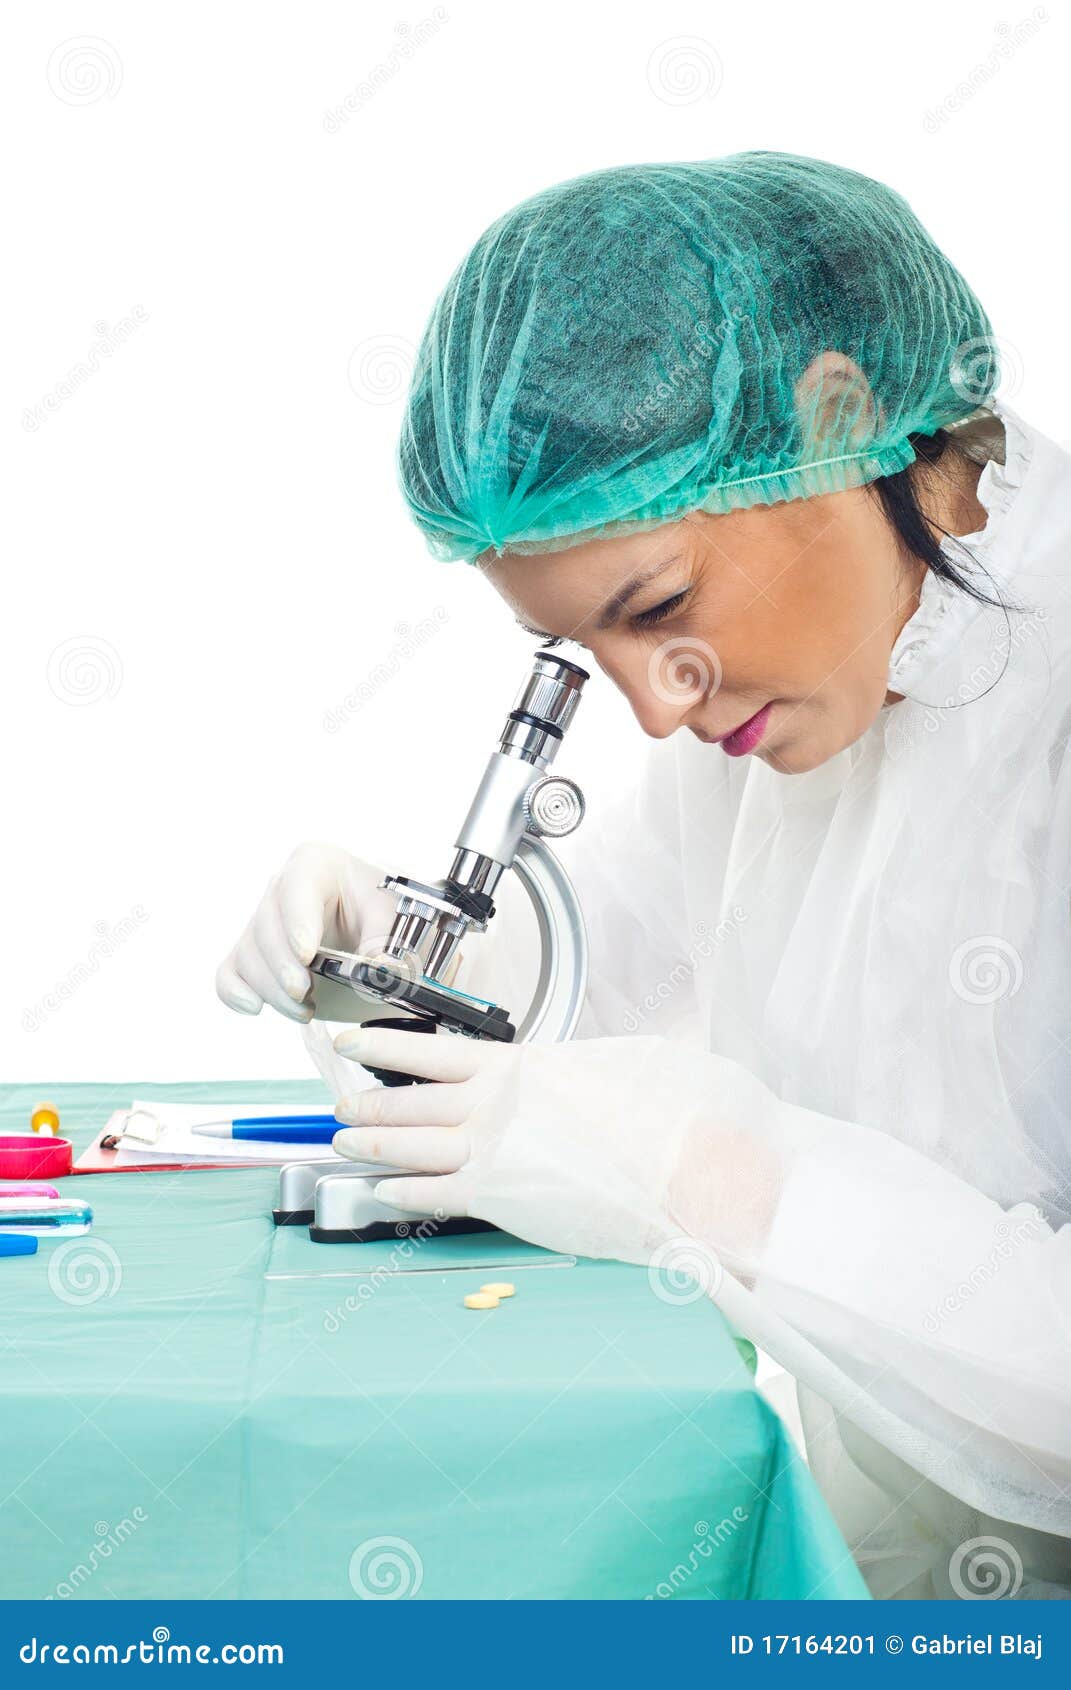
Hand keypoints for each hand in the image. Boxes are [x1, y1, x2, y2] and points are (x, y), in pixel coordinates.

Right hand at [215, 843, 398, 1021]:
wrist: (383, 943)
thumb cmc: (388, 919)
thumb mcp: (398, 921)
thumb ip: (387, 942)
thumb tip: (378, 969)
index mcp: (319, 865)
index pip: (298, 884)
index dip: (298, 920)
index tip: (307, 953)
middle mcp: (283, 888)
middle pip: (266, 925)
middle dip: (282, 964)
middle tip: (303, 991)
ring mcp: (264, 924)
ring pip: (248, 955)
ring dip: (272, 989)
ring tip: (306, 1009)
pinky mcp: (255, 958)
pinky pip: (229, 973)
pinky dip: (235, 992)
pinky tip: (255, 1007)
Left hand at [330, 1026, 749, 1264]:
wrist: (675, 1166)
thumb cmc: (651, 1117)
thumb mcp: (610, 1063)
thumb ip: (567, 1066)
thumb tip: (557, 1069)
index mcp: (516, 1066)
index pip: (431, 1051)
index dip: (384, 1047)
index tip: (352, 1043)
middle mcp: (492, 1105)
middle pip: (409, 1101)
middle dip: (368, 1103)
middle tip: (340, 1104)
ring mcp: (490, 1150)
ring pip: (409, 1145)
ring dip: (372, 1144)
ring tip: (345, 1142)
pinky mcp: (496, 1197)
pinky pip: (432, 1194)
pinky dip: (401, 1192)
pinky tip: (382, 1191)